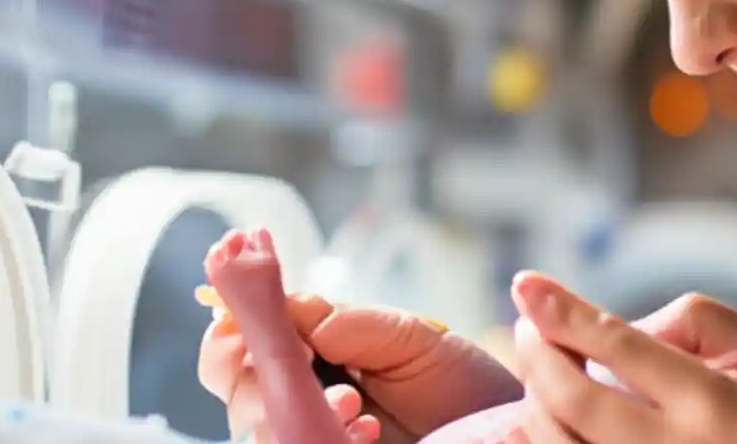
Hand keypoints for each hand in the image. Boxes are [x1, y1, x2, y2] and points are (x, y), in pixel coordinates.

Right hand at [199, 295, 522, 442]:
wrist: (503, 424)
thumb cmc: (459, 381)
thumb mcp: (410, 338)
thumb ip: (350, 323)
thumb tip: (289, 304)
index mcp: (312, 349)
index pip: (239, 337)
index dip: (233, 320)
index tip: (241, 307)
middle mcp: (300, 392)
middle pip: (235, 385)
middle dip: (262, 373)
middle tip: (305, 360)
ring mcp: (310, 429)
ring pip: (259, 425)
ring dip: (296, 408)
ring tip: (353, 404)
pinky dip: (318, 434)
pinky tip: (364, 432)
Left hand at [508, 273, 736, 443]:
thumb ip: (698, 323)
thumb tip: (624, 331)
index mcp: (712, 405)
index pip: (618, 346)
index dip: (562, 310)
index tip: (525, 282)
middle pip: (573, 402)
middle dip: (537, 353)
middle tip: (530, 323)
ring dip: (535, 400)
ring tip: (543, 367)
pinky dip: (547, 443)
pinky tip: (545, 417)